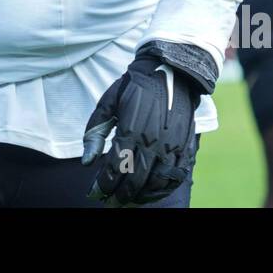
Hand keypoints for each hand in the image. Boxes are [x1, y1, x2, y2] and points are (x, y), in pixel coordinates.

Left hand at [81, 57, 199, 205]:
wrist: (171, 71)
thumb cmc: (134, 87)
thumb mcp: (108, 103)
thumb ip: (95, 132)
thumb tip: (87, 162)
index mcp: (131, 129)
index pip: (115, 168)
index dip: (104, 186)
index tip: (96, 193)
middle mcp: (153, 141)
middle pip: (135, 180)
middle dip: (120, 195)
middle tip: (110, 202)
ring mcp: (171, 146)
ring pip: (156, 182)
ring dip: (140, 195)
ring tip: (128, 199)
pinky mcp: (185, 146)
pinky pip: (175, 176)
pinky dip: (163, 189)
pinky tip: (151, 192)